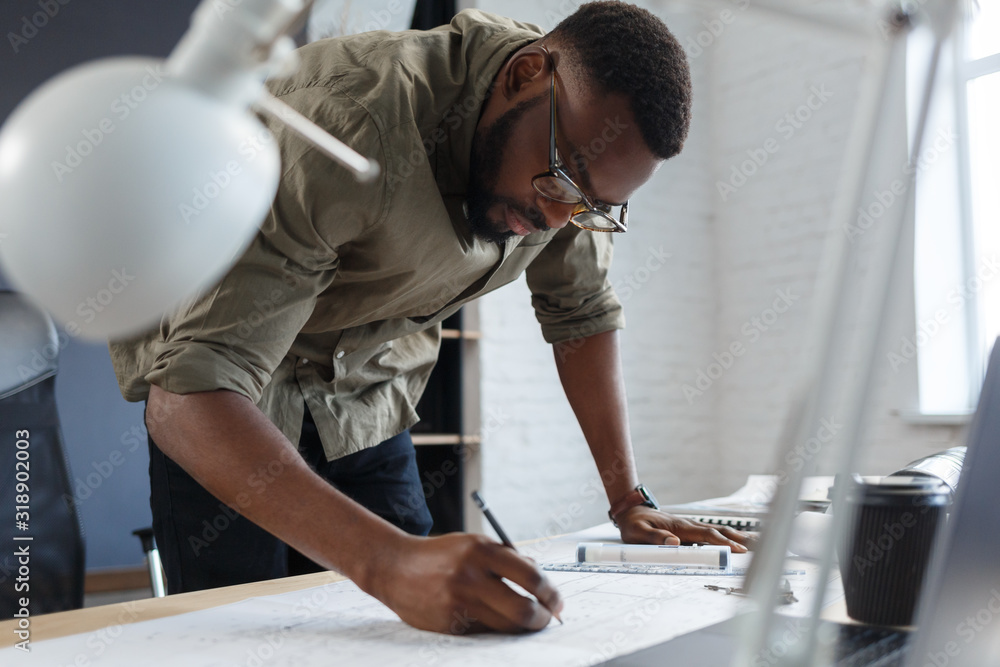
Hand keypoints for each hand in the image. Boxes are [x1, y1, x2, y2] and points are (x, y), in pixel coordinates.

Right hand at [368, 533, 563, 633]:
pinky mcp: (449, 624)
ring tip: (527, 622)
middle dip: (543, 619)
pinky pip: (484, 632)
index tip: (557, 601)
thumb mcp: (473, 544)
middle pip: (523, 609)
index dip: (551, 592)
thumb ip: (506, 558)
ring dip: (522, 628)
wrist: (395, 567)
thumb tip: (539, 577)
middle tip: (547, 619)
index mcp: (481, 551)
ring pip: (506, 626)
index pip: (530, 575)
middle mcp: (470, 576)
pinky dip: (494, 628)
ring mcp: (458, 603)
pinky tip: (491, 619)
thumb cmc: (440, 555)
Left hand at [616, 506, 754, 552]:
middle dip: (740, 539)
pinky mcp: (690, 530)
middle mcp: (690, 525)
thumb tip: (674, 542)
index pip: (707, 536)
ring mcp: (691, 526)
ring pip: (719, 531)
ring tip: (759, 543)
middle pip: (720, 531)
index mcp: (680, 527)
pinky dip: (729, 536)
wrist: (631, 510)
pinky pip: (713, 533)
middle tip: (762, 546)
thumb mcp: (637, 532)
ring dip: (739, 537)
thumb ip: (654, 538)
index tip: (739, 551)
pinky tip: (738, 542)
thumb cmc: (634, 523)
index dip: (724, 543)